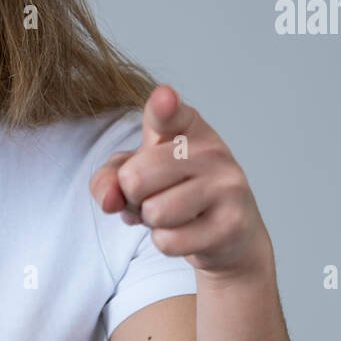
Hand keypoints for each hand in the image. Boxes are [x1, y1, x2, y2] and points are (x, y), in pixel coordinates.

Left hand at [89, 85, 270, 279]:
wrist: (228, 234)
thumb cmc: (175, 192)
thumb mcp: (134, 176)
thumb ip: (108, 179)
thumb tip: (109, 200)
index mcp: (186, 126)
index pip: (168, 114)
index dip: (163, 107)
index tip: (164, 98)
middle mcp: (211, 150)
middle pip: (135, 178)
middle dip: (133, 197)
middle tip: (155, 195)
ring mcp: (227, 186)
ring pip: (154, 212)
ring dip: (153, 222)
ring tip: (173, 213)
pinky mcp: (232, 224)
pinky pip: (169, 241)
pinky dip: (167, 242)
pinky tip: (188, 231)